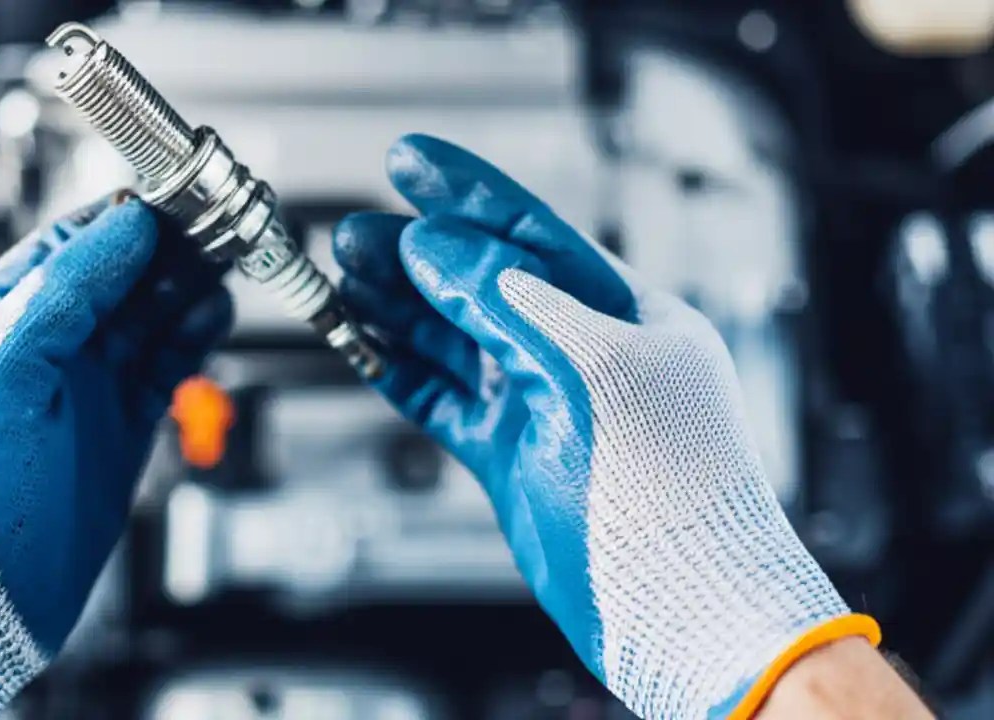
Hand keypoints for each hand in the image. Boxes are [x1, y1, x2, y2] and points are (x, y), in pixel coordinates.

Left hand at [0, 195, 230, 718]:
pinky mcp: (119, 433)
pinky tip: (213, 315)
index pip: (64, 247)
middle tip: (213, 226)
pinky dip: (191, 340)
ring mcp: (82, 393)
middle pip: (116, 277)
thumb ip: (60, 295)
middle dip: (164, 249)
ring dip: (184, 289)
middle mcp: (40, 352)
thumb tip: (119, 228)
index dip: (119, 220)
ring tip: (222, 265)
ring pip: (146, 319)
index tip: (169, 199)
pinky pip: (163, 369)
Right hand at [334, 135, 877, 719]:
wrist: (685, 606)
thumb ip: (513, 303)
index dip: (468, 195)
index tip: (413, 163)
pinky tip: (367, 345)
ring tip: (346, 276)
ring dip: (399, 308)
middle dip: (417, 254)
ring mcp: (545, 405)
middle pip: (482, 284)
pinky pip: (444, 399)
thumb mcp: (594, 369)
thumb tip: (444, 248)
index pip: (534, 235)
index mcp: (626, 314)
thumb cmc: (677, 490)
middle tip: (357, 230)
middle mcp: (583, 352)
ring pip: (456, 341)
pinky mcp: (514, 455)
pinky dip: (401, 372)